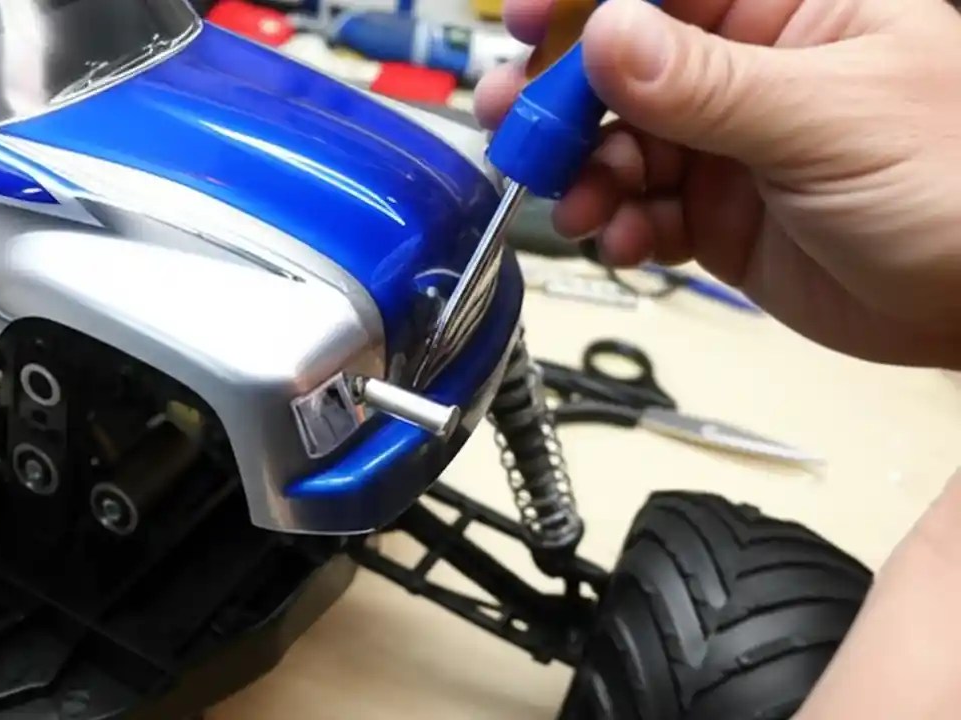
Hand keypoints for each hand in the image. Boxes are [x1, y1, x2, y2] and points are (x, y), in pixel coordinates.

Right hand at [475, 0, 960, 368]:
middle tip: (518, 123)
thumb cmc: (957, 185)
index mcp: (790, 13)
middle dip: (565, 96)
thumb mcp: (825, 121)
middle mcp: (748, 74)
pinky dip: (619, 225)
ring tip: (579, 202)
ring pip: (620, 143)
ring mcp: (727, 147)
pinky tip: (624, 238)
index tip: (526, 19)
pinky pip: (640, 210)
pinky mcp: (715, 216)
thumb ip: (707, 84)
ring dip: (585, 172)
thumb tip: (608, 34)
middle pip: (624, 66)